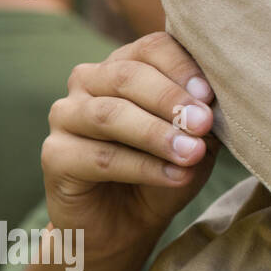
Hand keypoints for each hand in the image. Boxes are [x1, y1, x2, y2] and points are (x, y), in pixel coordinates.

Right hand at [40, 31, 219, 267]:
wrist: (129, 222)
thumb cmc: (166, 166)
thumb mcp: (196, 137)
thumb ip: (202, 115)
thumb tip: (215, 102)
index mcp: (126, 64)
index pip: (152, 48)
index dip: (182, 68)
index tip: (211, 96)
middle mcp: (90, 81)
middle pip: (127, 75)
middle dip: (171, 100)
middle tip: (204, 124)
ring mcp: (66, 115)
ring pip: (110, 115)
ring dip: (157, 134)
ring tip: (192, 153)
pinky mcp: (55, 155)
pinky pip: (100, 157)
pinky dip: (143, 167)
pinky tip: (175, 176)